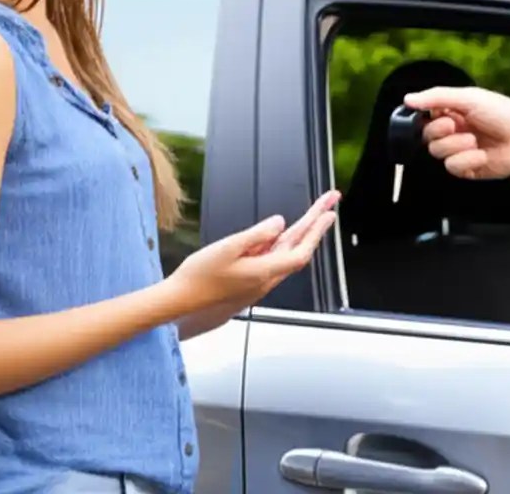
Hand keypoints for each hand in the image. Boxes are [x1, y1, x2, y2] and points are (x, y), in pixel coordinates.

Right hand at [170, 191, 339, 313]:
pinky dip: (283, 244)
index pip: (301, 251)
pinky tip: (281, 235)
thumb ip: (256, 234)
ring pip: (286, 255)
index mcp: (264, 271)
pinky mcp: (250, 284)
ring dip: (301, 235)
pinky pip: (272, 260)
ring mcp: (259, 283)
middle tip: (329, 206)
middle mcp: (266, 280)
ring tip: (313, 215)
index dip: (318, 231)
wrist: (179, 302)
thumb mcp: (227, 248)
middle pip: (298, 250)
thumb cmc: (198, 278)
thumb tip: (280, 223)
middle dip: (315, 226)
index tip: (330, 213)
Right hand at [403, 86, 509, 179]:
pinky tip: (482, 155)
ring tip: (474, 141)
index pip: (426, 116)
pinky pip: (452, 167)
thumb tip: (408, 99)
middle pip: (427, 135)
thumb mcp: (469, 98)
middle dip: (439, 131)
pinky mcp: (467, 169)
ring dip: (454, 145)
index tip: (437, 115)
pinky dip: (466, 160)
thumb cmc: (504, 115)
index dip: (427, 117)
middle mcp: (455, 130)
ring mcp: (460, 150)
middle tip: (455, 126)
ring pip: (437, 152)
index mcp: (455, 111)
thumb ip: (436, 98)